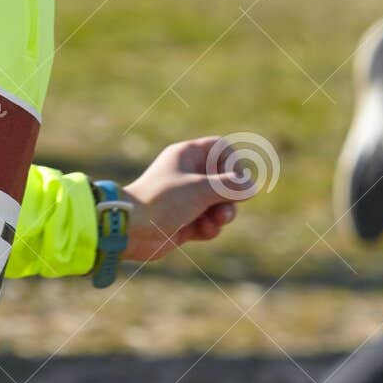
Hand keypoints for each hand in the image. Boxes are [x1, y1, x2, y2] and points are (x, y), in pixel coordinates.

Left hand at [119, 136, 257, 261]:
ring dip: (222, 215)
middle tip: (225, 210)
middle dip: (230, 198)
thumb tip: (252, 186)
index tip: (234, 179)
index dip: (233, 163)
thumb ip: (230, 186)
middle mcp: (187, 174)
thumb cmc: (161, 201)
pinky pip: (208, 222)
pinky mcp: (184, 220)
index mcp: (187, 156)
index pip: (221, 149)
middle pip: (225, 180)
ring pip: (219, 204)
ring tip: (214, 223)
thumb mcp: (201, 189)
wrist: (130, 229)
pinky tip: (200, 233)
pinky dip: (209, 228)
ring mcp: (186, 198)